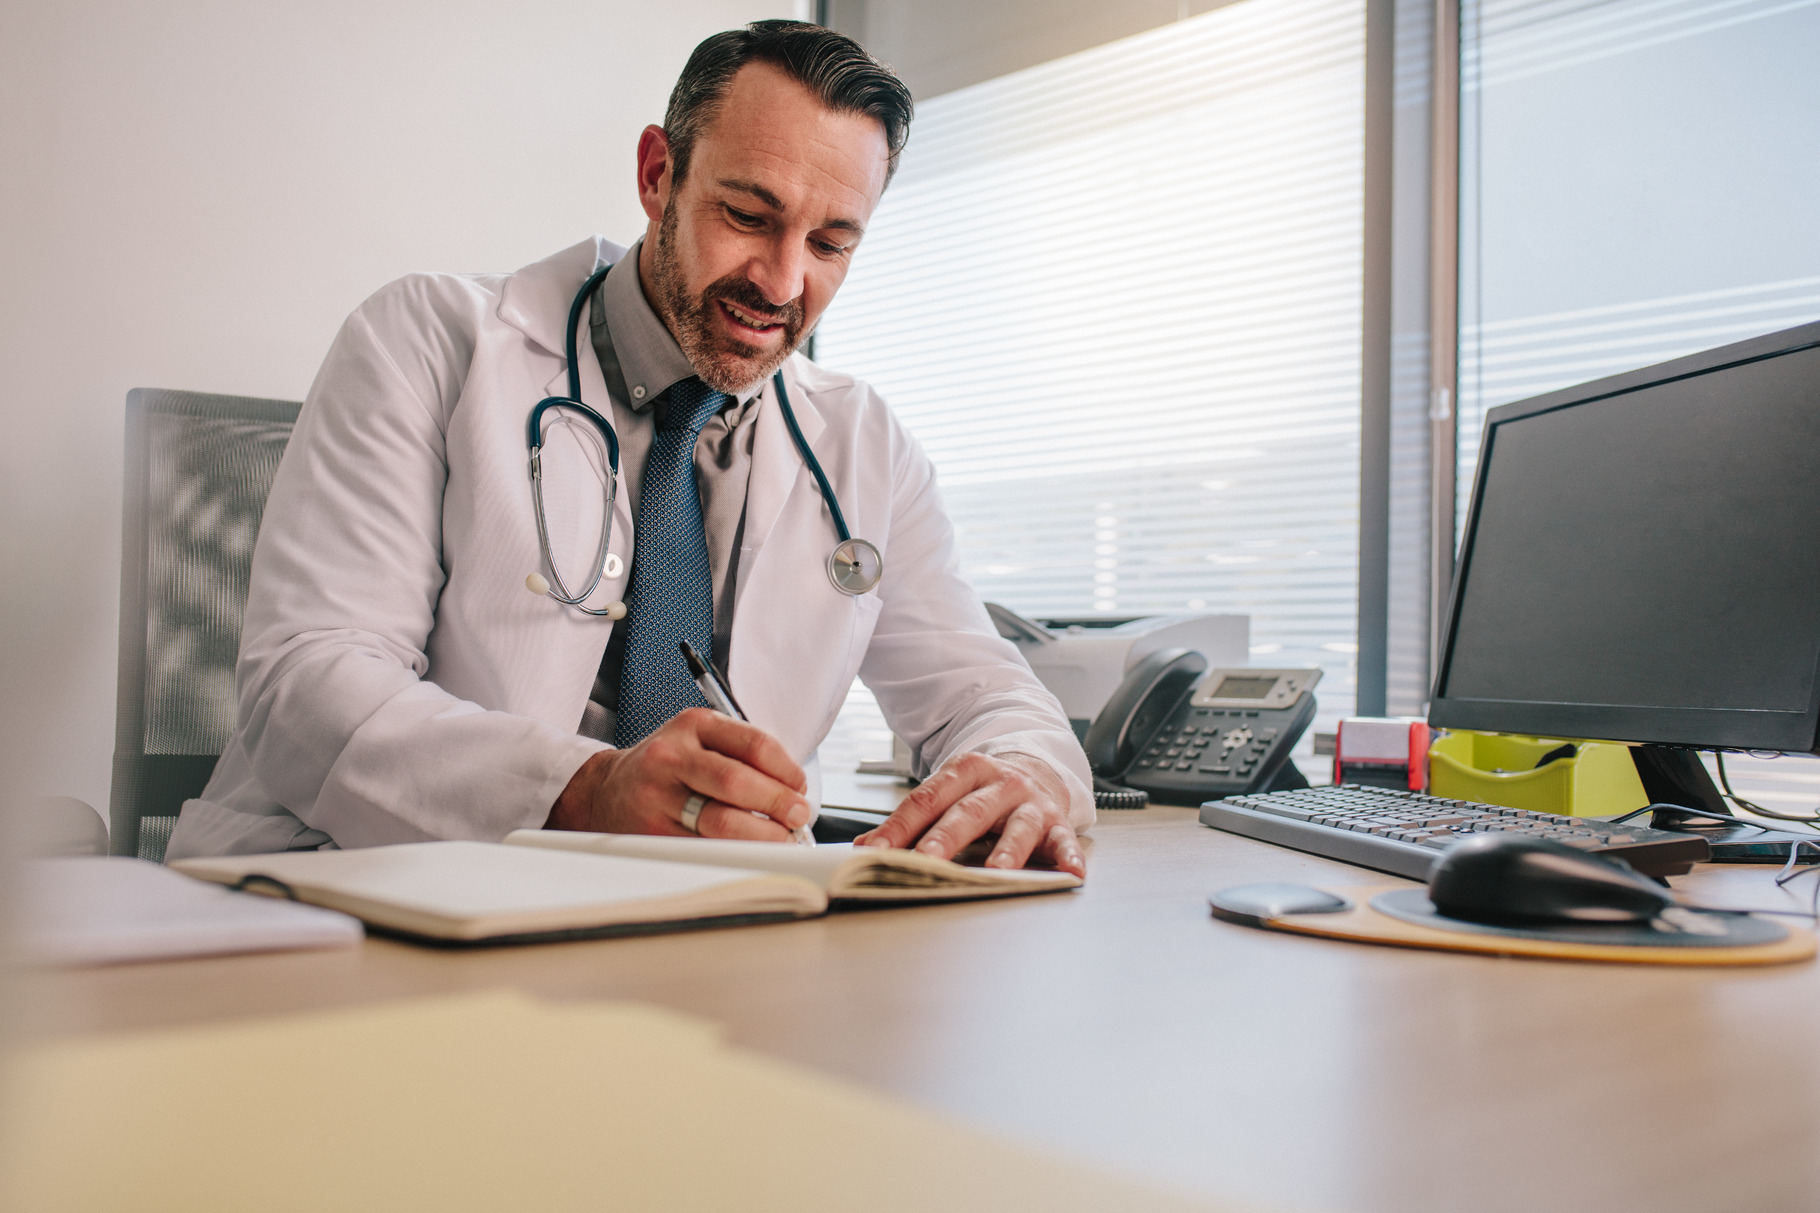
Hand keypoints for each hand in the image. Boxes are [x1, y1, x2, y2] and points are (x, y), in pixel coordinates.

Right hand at [546, 708, 811, 840]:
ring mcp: (658, 796)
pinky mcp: (652, 831)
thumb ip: (743, 755)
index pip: (753, 744)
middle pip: (737, 782)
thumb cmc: (668, 767)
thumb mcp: (700, 740)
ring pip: (720, 821)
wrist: (607, 791)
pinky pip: (703, 846)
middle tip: (797, 816)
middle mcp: (672, 756)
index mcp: (693, 726)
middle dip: (777, 803)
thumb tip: (793, 790)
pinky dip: (735, 852)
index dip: (786, 769)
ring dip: (761, 834)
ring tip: (780, 838)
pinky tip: (749, 851)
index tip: (800, 787)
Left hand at [852, 752, 1084, 875]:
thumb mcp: (949, 794)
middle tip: (925, 860)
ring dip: (1007, 850)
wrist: (1036, 770)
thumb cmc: (984, 792)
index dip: (899, 826)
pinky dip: (1068, 856)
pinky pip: (1064, 840)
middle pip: (968, 812)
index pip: (927, 799)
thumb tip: (865, 848)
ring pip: (1017, 827)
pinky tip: (1070, 872)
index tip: (874, 851)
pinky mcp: (1057, 822)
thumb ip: (912, 820)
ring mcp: (1030, 802)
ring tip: (997, 871)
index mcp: (966, 771)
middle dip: (946, 838)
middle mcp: (1000, 783)